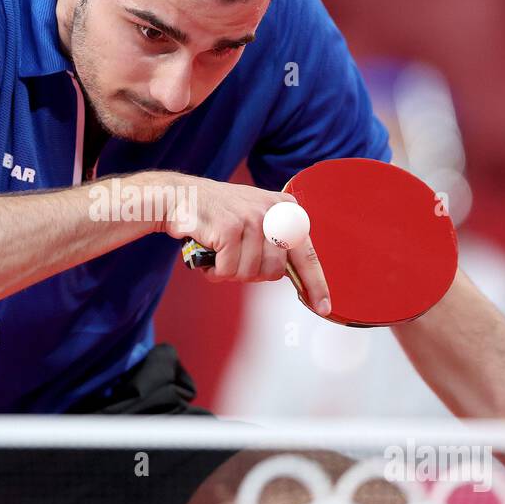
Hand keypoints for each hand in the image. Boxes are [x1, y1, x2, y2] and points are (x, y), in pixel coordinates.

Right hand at [158, 174, 327, 303]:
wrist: (181, 196)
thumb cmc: (218, 213)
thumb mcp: (256, 218)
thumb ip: (276, 241)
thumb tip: (295, 275)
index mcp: (286, 210)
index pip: (307, 254)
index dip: (315, 284)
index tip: (322, 306)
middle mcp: (274, 212)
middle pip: (274, 272)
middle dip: (250, 274)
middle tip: (233, 260)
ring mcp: (252, 218)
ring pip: (250, 274)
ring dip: (229, 272)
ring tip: (218, 254)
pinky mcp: (230, 227)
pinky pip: (228, 269)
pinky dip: (215, 270)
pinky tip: (209, 254)